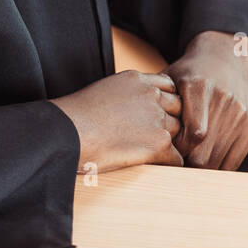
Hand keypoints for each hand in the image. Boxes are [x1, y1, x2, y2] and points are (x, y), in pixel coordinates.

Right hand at [51, 70, 182, 173]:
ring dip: (170, 143)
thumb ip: (123, 96)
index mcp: (137, 79)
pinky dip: (170, 163)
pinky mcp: (158, 143)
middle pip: (178, 107)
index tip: (156, 114)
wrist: (68, 131)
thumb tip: (125, 113)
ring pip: (179, 131)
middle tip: (158, 137)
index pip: (167, 86)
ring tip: (157, 156)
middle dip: (171, 121)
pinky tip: (156, 168)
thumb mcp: (103, 92)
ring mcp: (157, 118)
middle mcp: (150, 94)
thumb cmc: (75, 117)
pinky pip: (177, 157)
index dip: (165, 101)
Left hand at [168, 30, 247, 169]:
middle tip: (177, 161)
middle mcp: (223, 99)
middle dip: (189, 163)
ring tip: (190, 161)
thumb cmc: (191, 71)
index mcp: (199, 86)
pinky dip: (221, 166)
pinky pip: (236, 158)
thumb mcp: (170, 78)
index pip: (194, 134)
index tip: (169, 151)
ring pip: (220, 159)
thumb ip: (158, 104)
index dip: (180, 150)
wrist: (225, 55)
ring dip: (204, 166)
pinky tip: (208, 160)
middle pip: (206, 152)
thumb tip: (141, 137)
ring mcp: (240, 112)